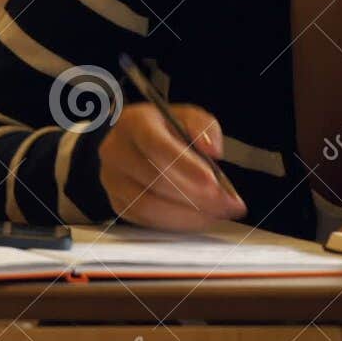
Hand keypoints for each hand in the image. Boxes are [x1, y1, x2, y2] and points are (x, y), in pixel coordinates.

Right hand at [98, 102, 245, 230]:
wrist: (133, 141)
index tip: (214, 182)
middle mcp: (117, 152)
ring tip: (219, 213)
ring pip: (150, 206)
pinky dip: (177, 223)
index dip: (186, 167)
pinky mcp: (119, 204)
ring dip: (189, 215)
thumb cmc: (162, 129)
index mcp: (134, 124)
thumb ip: (204, 127)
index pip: (157, 146)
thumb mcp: (186, 116)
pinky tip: (199, 218)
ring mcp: (113, 181)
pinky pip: (147, 220)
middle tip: (227, 203)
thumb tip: (212, 150)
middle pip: (156, 181)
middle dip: (197, 196)